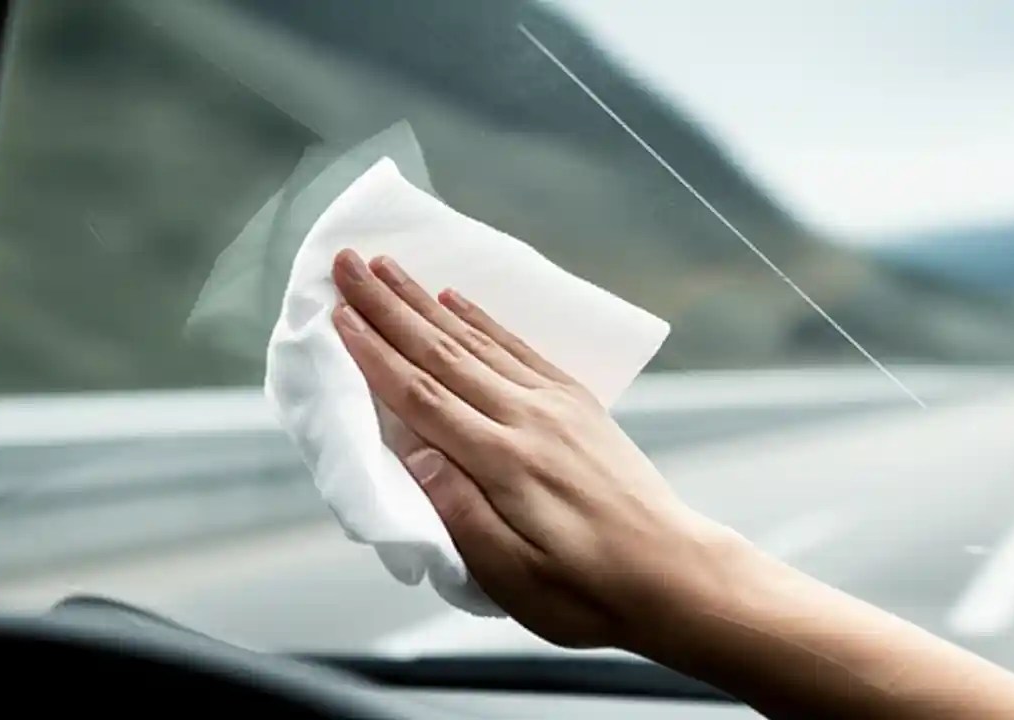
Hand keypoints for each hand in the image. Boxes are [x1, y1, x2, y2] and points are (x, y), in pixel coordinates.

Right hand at [330, 249, 730, 648]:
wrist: (675, 574)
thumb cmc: (588, 591)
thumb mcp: (514, 578)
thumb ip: (460, 513)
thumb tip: (414, 454)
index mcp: (502, 464)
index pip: (422, 398)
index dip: (374, 355)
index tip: (338, 315)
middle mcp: (526, 420)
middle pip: (441, 352)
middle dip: (387, 306)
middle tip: (347, 262)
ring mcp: (555, 406)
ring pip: (476, 341)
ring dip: (425, 301)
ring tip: (388, 266)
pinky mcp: (577, 404)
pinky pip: (519, 349)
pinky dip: (483, 320)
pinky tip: (458, 299)